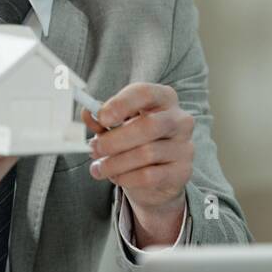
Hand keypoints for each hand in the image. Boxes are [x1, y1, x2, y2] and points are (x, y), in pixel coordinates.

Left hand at [85, 82, 192, 246]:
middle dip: (115, 140)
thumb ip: (103, 120)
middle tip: (94, 149)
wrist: (159, 176)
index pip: (145, 93)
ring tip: (100, 167)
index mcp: (164, 99)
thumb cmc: (138, 142)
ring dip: (115, 163)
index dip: (121, 104)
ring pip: (146, 154)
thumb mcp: (119, 127)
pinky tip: (116, 177)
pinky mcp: (182, 171)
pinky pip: (150, 176)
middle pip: (148, 126)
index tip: (101, 117)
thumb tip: (88, 113)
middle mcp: (180, 120)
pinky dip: (126, 178)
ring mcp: (184, 146)